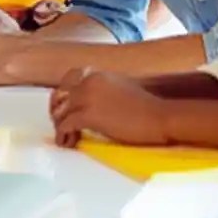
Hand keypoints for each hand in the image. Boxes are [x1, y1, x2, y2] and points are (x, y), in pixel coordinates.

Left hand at [50, 68, 169, 147]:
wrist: (160, 118)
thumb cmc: (148, 109)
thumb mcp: (122, 89)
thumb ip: (104, 90)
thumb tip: (93, 103)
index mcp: (97, 75)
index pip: (69, 79)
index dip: (63, 94)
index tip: (63, 107)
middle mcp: (89, 82)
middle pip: (60, 95)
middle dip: (57, 111)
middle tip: (61, 125)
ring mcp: (88, 97)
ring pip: (59, 111)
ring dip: (60, 125)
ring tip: (67, 137)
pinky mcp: (89, 115)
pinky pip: (65, 125)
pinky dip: (63, 135)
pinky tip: (68, 143)